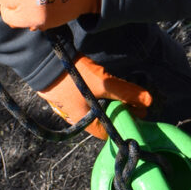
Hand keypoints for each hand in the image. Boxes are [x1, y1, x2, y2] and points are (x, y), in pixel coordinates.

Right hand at [38, 56, 152, 138]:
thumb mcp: (103, 83)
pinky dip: (99, 93)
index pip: (110, 132)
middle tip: (134, 98)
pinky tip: (104, 83)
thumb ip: (127, 92)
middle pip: (104, 119)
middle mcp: (76, 118)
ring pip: (96, 107)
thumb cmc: (72, 76)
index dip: (126, 123)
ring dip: (110, 100)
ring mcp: (69, 105)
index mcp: (84, 123)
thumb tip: (149, 101)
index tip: (139, 112)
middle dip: (120, 109)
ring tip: (122, 89)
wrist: (41, 57)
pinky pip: (87, 97)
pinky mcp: (66, 92)